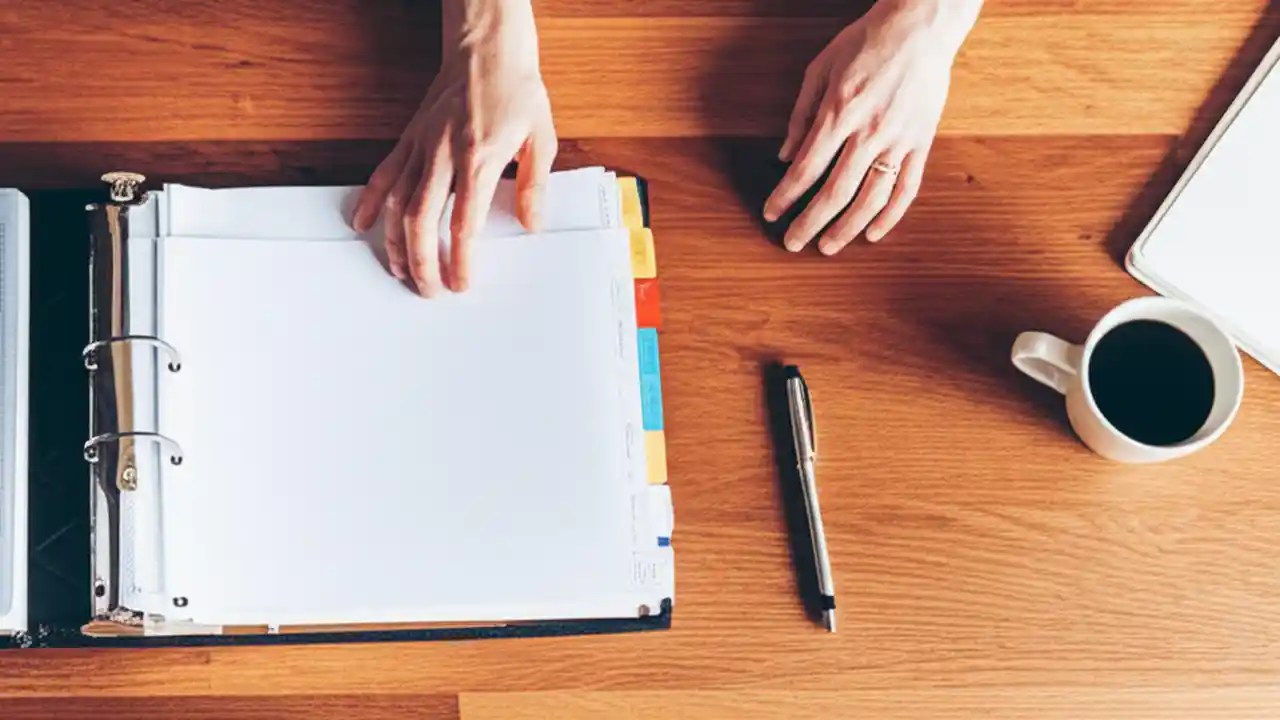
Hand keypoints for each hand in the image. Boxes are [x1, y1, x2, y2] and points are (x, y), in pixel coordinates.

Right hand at [353, 0, 555, 295]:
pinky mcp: (409, 138)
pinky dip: (370, 202)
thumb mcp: (541, 137)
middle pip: (421, 221)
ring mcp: (421, 146)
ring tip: (401, 270)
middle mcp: (444, 155)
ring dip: (395, 242)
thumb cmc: (516, 90)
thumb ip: (534, 185)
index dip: (459, 260)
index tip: (461, 283)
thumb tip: (532, 224)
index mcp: (480, 158)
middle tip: (429, 289)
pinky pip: (382, 174)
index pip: (464, 223)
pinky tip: (364, 225)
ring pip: (396, 203)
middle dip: (422, 262)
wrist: (485, 47)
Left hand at [764, 0, 980, 253]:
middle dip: (809, 223)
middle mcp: (869, 133)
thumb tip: (785, 156)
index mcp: (839, 113)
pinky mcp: (921, 143)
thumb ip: (800, 115)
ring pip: (871, 198)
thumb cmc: (865, 43)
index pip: (805, 169)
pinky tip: (872, 233)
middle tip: (793, 244)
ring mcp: (899, 140)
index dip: (784, 196)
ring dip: (846, 228)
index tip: (771, 214)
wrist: (918, 28)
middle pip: (835, 192)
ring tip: (827, 247)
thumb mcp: (819, 70)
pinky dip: (890, 216)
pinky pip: (907, 188)